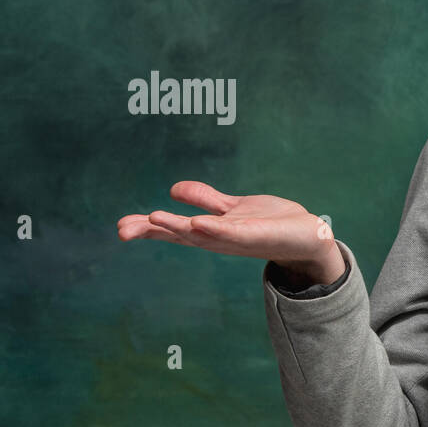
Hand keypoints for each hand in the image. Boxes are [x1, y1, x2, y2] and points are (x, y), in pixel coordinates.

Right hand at [116, 181, 344, 282]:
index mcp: (210, 230)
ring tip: (153, 219)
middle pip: (179, 234)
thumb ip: (206, 199)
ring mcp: (235, 237)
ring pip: (201, 233)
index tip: (121, 227)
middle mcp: (217, 237)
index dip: (147, 228)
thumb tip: (174, 189)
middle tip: (122, 230)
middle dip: (151, 231)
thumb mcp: (232, 208)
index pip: (173, 229)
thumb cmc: (269, 223)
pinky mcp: (254, 234)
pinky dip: (214, 228)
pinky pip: (231, 231)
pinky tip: (197, 223)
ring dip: (177, 227)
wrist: (307, 236)